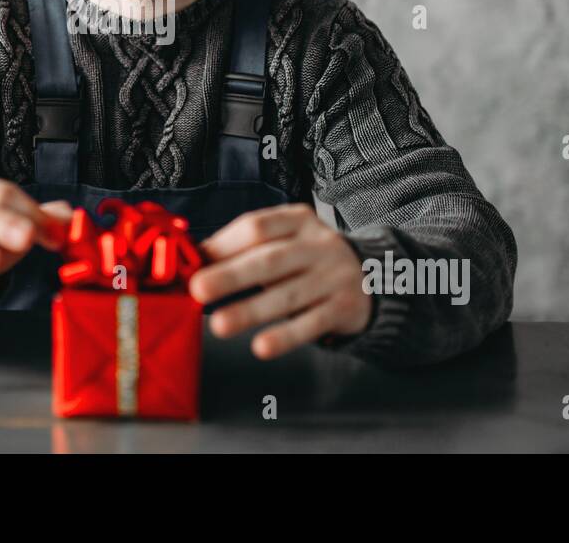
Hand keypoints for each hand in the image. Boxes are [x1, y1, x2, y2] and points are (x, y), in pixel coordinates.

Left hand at [187, 203, 371, 359]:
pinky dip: (285, 336)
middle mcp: (318, 245)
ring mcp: (334, 277)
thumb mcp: (285, 242)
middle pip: (270, 259)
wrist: (373, 276)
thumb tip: (196, 259)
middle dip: (231, 275)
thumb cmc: (309, 260)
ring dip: (251, 310)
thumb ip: (245, 248)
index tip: (195, 261)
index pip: (257, 227)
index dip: (224, 244)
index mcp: (298, 221)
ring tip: (220, 325)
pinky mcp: (344, 309)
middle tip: (198, 289)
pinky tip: (262, 347)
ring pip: (288, 295)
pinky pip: (311, 324)